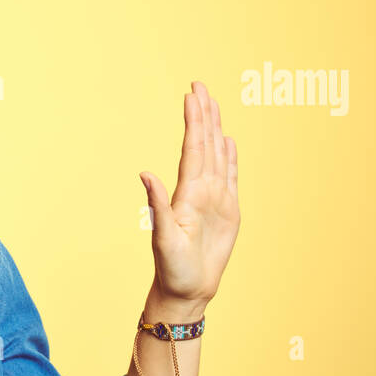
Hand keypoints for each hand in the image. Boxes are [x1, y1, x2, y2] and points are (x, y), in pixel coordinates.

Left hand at [139, 81, 240, 310]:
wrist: (186, 290)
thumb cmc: (172, 268)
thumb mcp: (162, 237)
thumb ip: (157, 204)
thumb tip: (144, 173)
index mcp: (185, 193)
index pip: (191, 149)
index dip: (193, 122)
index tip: (191, 95)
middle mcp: (200, 190)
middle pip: (204, 144)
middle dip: (203, 115)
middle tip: (200, 85)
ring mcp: (215, 198)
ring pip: (217, 155)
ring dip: (215, 129)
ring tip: (214, 104)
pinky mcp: (228, 211)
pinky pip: (230, 177)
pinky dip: (231, 158)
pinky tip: (229, 141)